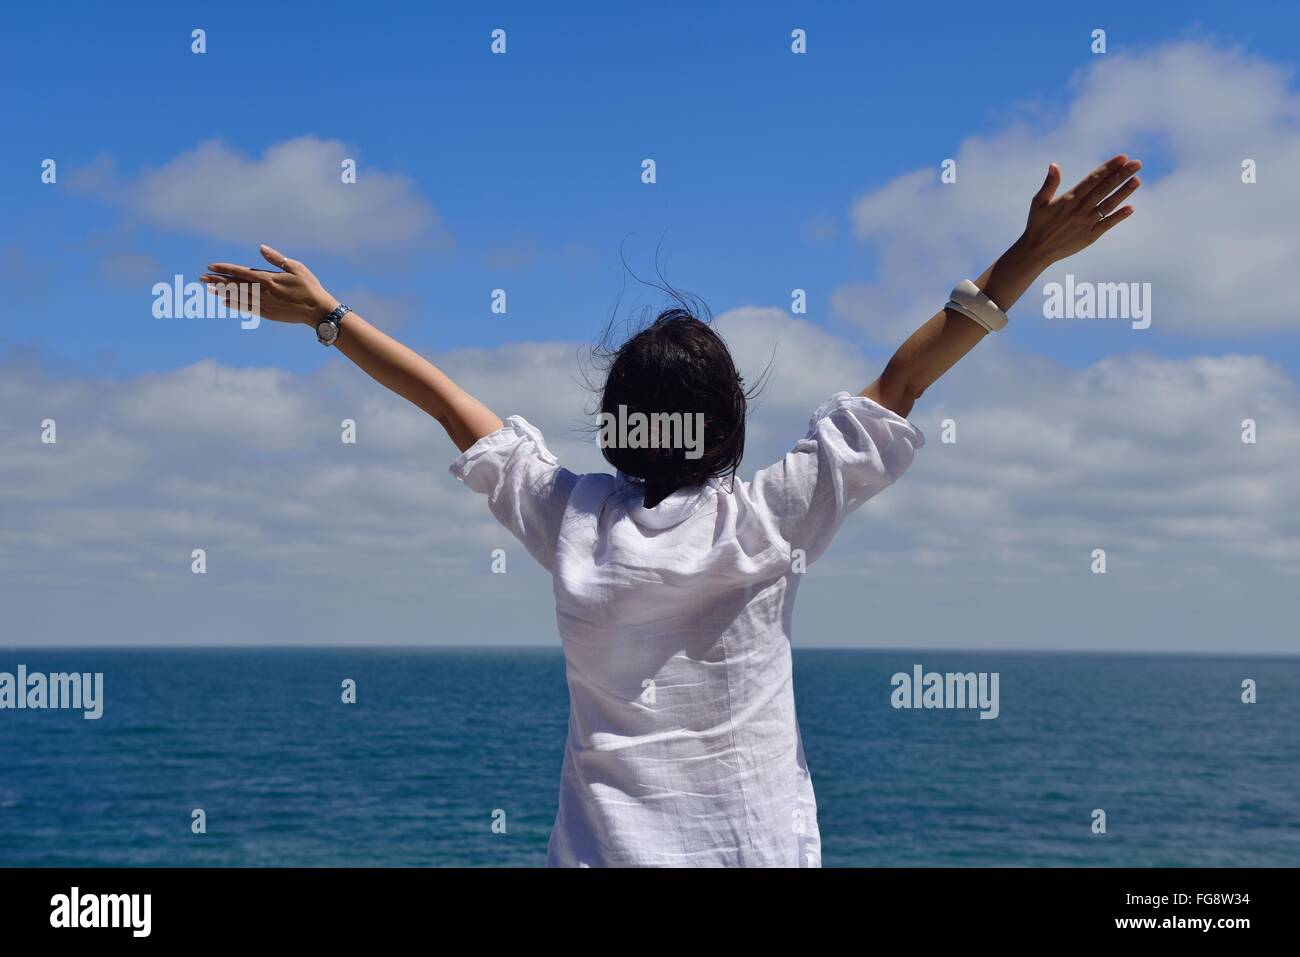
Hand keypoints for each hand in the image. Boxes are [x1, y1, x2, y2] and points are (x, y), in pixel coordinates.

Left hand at [201, 245, 338, 324]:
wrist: (318, 310)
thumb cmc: (309, 286)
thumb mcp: (295, 267)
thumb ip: (276, 259)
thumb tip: (261, 248)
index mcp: (268, 278)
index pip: (241, 272)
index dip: (225, 268)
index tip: (211, 266)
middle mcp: (262, 292)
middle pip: (235, 285)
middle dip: (217, 281)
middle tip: (201, 278)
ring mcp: (264, 304)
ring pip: (238, 297)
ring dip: (223, 293)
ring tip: (209, 290)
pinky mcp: (268, 314)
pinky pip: (247, 308)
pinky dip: (236, 305)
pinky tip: (226, 302)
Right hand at [1019, 155, 1140, 265]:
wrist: (1036, 251)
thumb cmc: (1037, 224)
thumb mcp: (1038, 202)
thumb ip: (1049, 184)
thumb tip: (1054, 165)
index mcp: (1069, 199)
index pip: (1093, 179)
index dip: (1108, 168)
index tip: (1122, 157)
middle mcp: (1080, 209)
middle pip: (1104, 189)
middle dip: (1121, 175)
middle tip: (1137, 163)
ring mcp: (1086, 223)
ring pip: (1108, 204)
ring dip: (1123, 192)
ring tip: (1137, 180)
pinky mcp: (1089, 236)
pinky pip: (1106, 224)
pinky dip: (1118, 216)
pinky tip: (1131, 208)